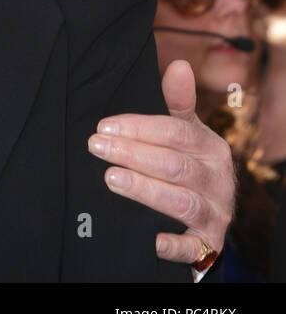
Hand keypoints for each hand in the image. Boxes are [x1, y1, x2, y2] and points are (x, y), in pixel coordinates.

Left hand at [88, 60, 233, 266]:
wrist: (206, 214)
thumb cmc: (186, 162)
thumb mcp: (185, 132)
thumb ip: (176, 102)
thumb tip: (178, 65)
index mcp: (211, 149)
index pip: (176, 133)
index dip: (139, 127)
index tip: (103, 125)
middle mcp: (218, 181)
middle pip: (174, 165)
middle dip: (132, 154)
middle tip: (96, 147)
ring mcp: (215, 213)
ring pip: (180, 201)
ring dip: (144, 190)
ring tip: (110, 178)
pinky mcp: (208, 244)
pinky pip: (191, 248)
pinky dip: (170, 244)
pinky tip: (147, 237)